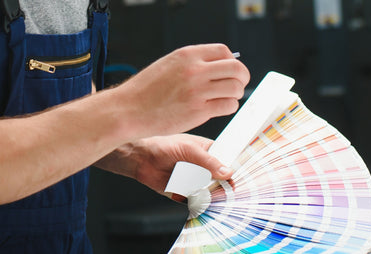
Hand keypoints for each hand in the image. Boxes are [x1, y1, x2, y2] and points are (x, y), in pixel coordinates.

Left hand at [95, 134, 233, 201]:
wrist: (141, 159)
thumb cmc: (163, 146)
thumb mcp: (189, 149)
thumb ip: (208, 161)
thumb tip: (227, 172)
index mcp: (209, 152)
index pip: (227, 161)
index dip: (233, 169)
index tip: (237, 177)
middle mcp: (204, 167)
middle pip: (221, 180)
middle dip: (224, 185)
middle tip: (227, 189)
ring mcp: (196, 180)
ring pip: (211, 192)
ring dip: (212, 195)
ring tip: (210, 194)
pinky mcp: (186, 193)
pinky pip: (197, 200)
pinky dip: (199, 202)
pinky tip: (198, 199)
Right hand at [111, 44, 249, 139]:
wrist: (129, 110)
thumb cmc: (146, 90)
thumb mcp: (168, 64)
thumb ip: (193, 62)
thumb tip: (220, 65)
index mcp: (187, 55)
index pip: (224, 51)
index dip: (231, 61)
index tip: (228, 71)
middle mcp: (194, 70)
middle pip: (236, 68)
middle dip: (241, 77)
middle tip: (236, 85)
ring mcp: (197, 90)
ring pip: (235, 88)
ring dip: (235, 94)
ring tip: (225, 98)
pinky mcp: (198, 111)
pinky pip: (228, 105)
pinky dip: (228, 107)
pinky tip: (217, 108)